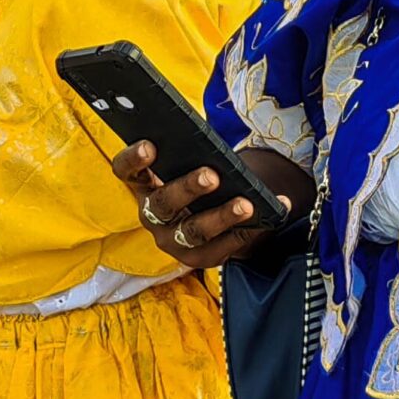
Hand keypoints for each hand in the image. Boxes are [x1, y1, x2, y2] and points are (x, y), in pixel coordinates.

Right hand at [109, 141, 287, 269]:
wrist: (213, 216)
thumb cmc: (197, 178)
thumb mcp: (187, 165)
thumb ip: (188, 153)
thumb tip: (207, 140)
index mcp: (145, 186)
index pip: (126, 172)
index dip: (133, 160)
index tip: (149, 145)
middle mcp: (153, 217)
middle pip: (164, 204)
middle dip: (188, 189)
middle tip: (212, 175)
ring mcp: (175, 241)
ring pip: (195, 232)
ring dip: (222, 216)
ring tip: (246, 203)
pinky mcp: (201, 259)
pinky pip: (226, 247)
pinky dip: (252, 229)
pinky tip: (272, 210)